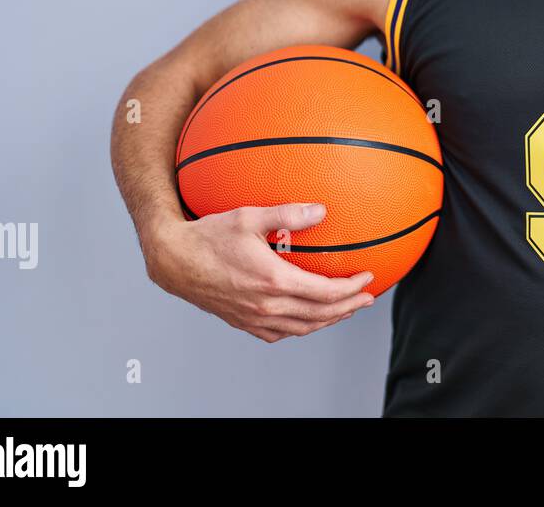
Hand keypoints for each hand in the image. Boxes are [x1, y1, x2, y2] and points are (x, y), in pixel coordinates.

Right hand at [144, 202, 376, 342]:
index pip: (326, 292)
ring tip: (348, 309)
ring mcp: (254, 318)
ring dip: (329, 320)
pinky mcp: (242, 322)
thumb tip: (322, 210)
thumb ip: (288, 213)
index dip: (352, 288)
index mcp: (273, 281)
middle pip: (320, 315)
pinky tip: (309, 317)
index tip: (369, 277)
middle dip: (350, 307)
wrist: (173, 261)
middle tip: (369, 298)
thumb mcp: (250, 216)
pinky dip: (302, 327)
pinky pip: (280, 333)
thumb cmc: (210, 235)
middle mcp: (266, 305)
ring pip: (303, 327)